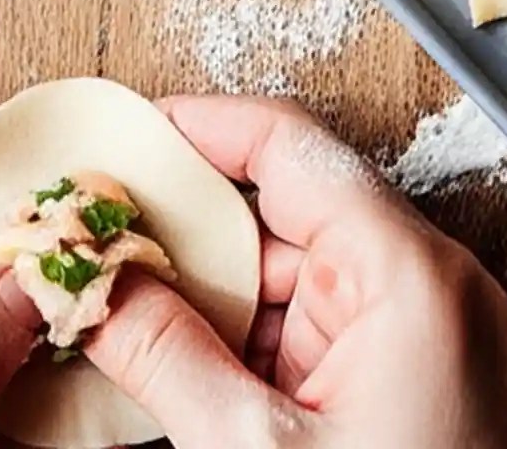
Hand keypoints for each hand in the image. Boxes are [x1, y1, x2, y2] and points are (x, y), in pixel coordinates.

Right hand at [84, 96, 506, 448]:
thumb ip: (162, 355)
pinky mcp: (387, 378)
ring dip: (191, 295)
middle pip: (273, 215)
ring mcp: (404, 335)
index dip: (200, 128)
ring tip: (109, 305)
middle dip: (176, 230)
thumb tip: (90, 283)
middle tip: (91, 237)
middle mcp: (415, 291)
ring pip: (273, 278)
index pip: (290, 152)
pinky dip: (224, 341)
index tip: (126, 133)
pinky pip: (290, 331)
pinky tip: (159, 356)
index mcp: (406, 279)